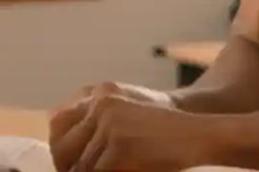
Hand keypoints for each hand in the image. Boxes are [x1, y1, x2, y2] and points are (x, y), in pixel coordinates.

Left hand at [49, 85, 216, 170]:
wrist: (200, 134)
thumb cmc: (167, 133)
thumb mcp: (129, 116)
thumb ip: (99, 126)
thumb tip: (67, 156)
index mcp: (102, 94)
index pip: (58, 122)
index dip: (59, 149)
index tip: (66, 165)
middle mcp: (101, 104)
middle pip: (63, 145)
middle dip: (66, 166)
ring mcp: (109, 125)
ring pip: (81, 166)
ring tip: (110, 170)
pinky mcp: (119, 147)